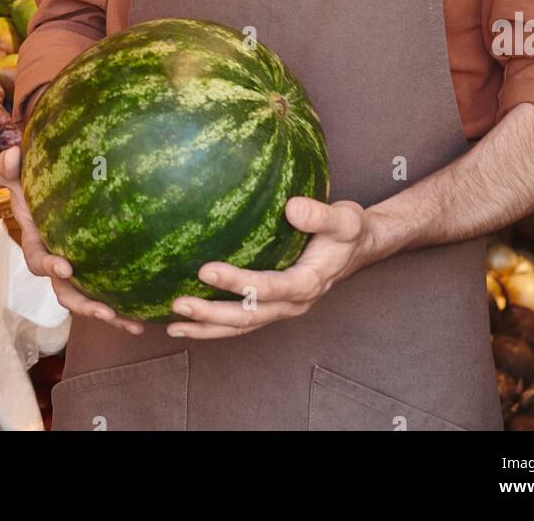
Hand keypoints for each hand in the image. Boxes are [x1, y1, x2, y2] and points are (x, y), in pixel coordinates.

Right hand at [0, 146, 143, 334]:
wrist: (57, 193)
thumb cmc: (36, 187)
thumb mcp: (19, 177)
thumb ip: (10, 168)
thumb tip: (12, 152)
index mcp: (37, 247)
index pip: (39, 261)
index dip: (51, 267)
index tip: (67, 268)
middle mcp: (57, 267)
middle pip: (67, 293)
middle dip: (85, 305)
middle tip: (104, 311)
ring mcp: (79, 274)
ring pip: (90, 301)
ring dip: (110, 314)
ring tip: (134, 324)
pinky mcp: (98, 274)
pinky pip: (110, 293)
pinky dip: (126, 306)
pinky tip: (148, 315)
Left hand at [166, 197, 377, 339]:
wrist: (360, 247)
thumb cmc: (349, 231)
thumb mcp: (344, 219)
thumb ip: (320, 215)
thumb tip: (292, 206)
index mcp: (306, 284)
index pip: (266, 288)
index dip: (236, 282)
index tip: (205, 270)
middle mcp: (292, 304)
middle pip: (248, 317)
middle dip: (211, 315)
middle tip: (178, 304)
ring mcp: (282, 308)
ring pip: (242, 326)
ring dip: (208, 327)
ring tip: (174, 325)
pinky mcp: (274, 305)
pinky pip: (243, 320)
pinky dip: (215, 325)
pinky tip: (189, 321)